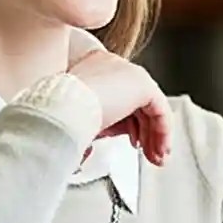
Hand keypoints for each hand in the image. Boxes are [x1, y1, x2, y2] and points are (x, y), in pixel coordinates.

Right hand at [67, 47, 171, 165]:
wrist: (60, 109)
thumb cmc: (61, 115)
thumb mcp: (83, 117)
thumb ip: (104, 120)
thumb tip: (114, 132)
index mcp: (96, 67)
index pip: (121, 96)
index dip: (130, 123)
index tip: (132, 141)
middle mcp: (114, 66)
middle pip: (138, 102)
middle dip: (146, 131)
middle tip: (149, 153)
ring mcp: (129, 73)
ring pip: (151, 107)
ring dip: (155, 136)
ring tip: (155, 157)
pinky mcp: (143, 85)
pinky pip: (160, 110)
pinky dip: (162, 132)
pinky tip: (159, 149)